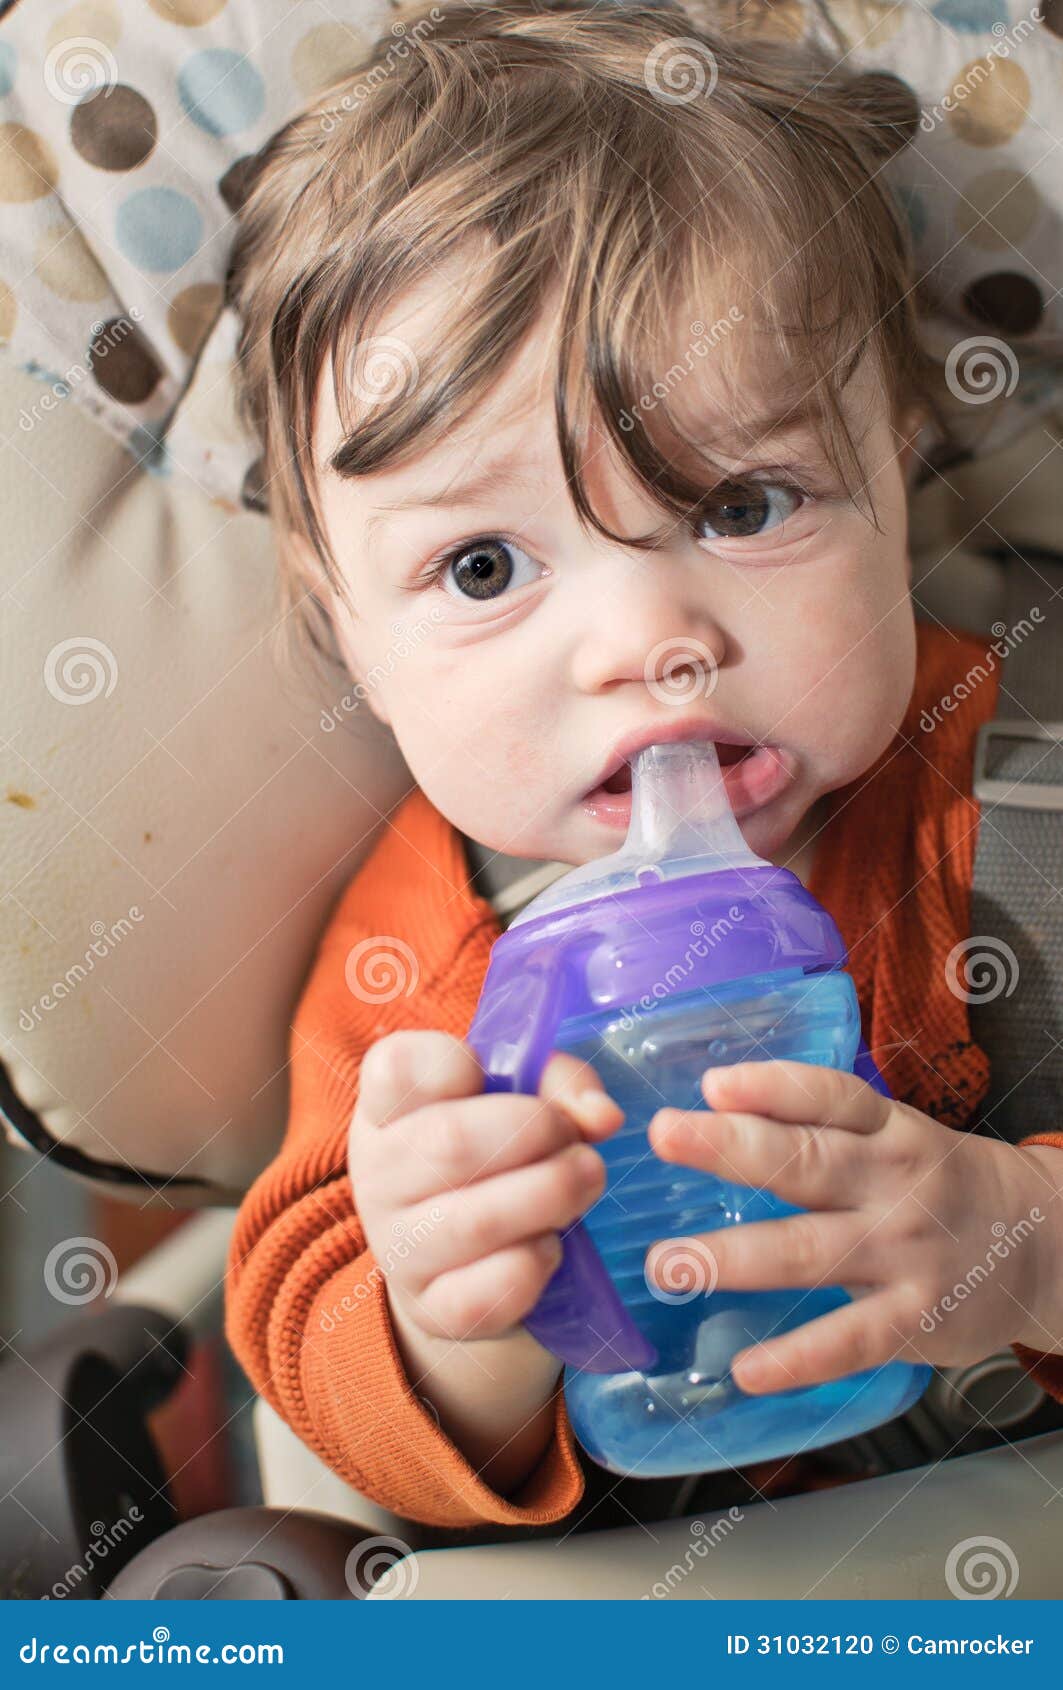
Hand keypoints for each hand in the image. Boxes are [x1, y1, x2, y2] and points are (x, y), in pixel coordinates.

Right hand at [349, 1029, 621, 1342]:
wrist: (462, 1260)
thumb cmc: (494, 1153)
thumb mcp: (518, 1098)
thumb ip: (560, 1085)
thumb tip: (601, 1115)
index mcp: (388, 1106)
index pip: (397, 1069)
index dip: (455, 1063)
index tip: (491, 1074)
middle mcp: (379, 1175)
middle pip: (450, 1141)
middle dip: (537, 1131)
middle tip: (578, 1138)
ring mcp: (398, 1248)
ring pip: (475, 1221)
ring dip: (551, 1194)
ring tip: (587, 1179)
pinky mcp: (431, 1309)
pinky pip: (487, 1294)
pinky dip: (535, 1264)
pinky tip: (550, 1245)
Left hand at [645, 1059, 1055, 1394]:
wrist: (1044, 1245)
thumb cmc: (940, 1183)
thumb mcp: (895, 1135)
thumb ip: (820, 1123)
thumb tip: (716, 1104)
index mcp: (888, 1129)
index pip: (828, 1096)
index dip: (771, 1086)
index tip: (711, 1083)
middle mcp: (894, 1182)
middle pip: (807, 1161)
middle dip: (731, 1147)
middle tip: (663, 1135)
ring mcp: (904, 1252)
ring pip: (809, 1251)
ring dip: (731, 1256)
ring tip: (666, 1264)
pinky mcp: (916, 1318)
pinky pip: (849, 1340)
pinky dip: (798, 1357)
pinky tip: (746, 1368)